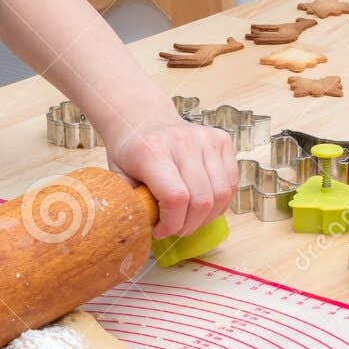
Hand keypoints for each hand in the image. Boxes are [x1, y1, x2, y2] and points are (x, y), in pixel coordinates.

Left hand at [104, 113, 236, 237]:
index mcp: (152, 150)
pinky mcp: (222, 139)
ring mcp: (206, 138)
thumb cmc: (130, 151)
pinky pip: (232, 182)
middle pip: (202, 200)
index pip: (176, 197)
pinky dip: (220, 201)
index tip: (160, 230)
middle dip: (189, 225)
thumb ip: (131, 203)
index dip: (172, 224)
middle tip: (175, 229)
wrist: (143, 118)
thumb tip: (143, 231)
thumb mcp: (117, 177)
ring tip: (190, 218)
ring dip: (207, 217)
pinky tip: (203, 203)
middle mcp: (183, 141)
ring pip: (221, 194)